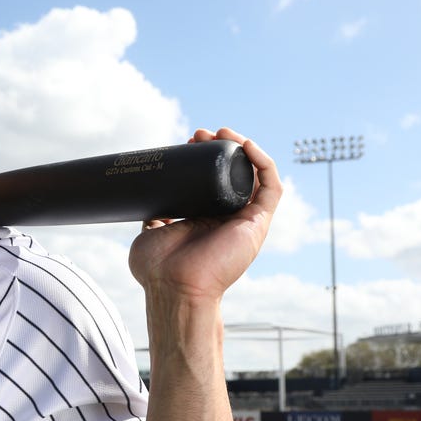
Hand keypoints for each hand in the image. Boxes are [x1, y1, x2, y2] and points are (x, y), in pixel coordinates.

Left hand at [128, 127, 281, 303]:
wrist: (172, 287)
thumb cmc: (158, 270)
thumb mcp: (150, 233)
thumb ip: (153, 218)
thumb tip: (148, 203)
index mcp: (206, 219)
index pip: (212, 180)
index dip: (203, 158)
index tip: (186, 143)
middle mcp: (228, 219)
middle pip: (234, 174)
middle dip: (220, 147)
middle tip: (199, 134)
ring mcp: (245, 221)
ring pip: (254, 175)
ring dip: (242, 148)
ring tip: (221, 133)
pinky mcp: (258, 224)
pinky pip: (272, 188)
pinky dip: (264, 163)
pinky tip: (246, 145)